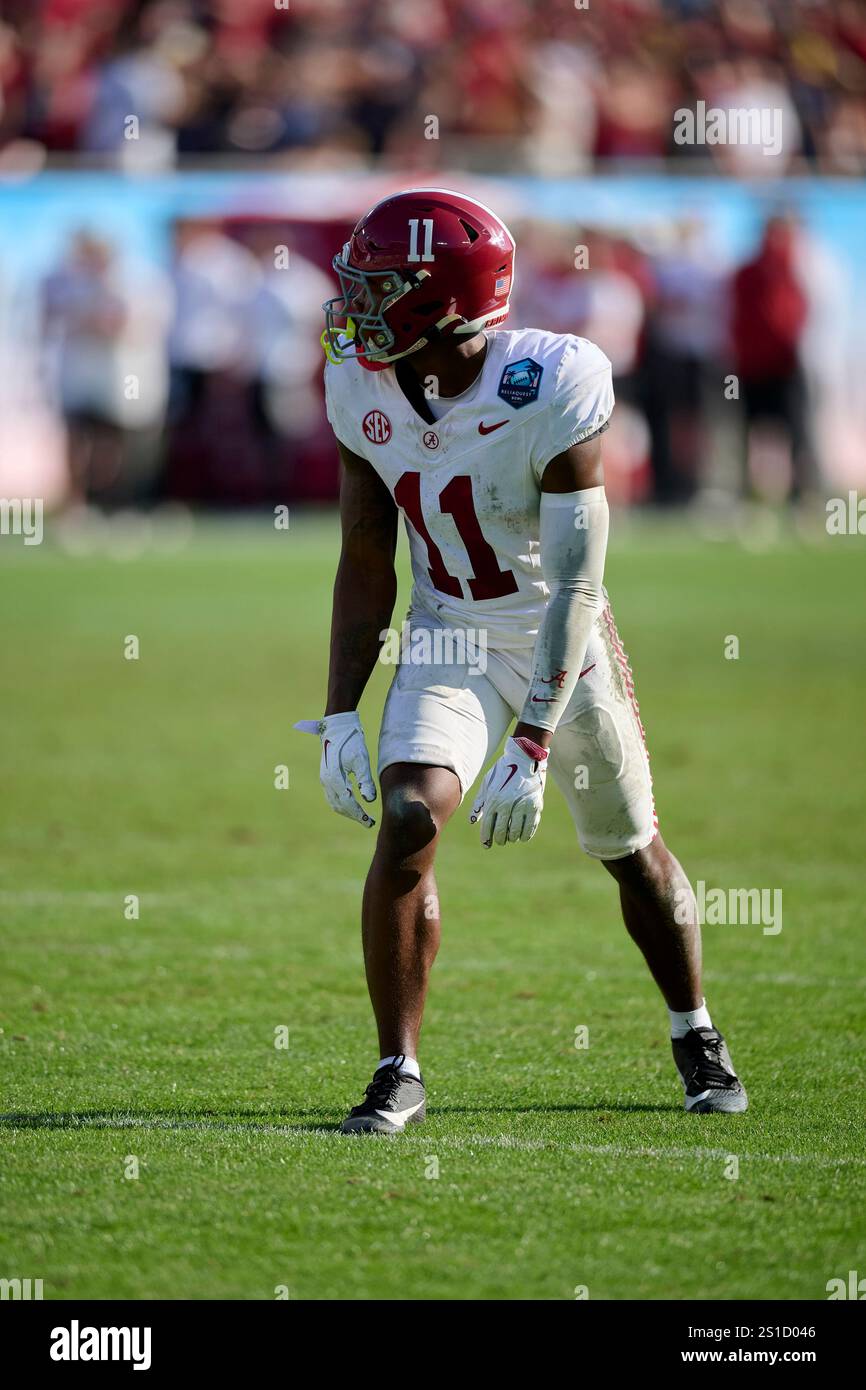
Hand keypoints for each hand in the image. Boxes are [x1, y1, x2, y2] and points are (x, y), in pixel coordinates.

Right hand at [294, 711, 376, 826]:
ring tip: (362, 816)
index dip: (359, 814)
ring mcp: (324, 778)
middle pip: (339, 806)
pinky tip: (353, 803)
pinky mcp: (326, 775)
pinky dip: (343, 803)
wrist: (337, 726)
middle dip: (354, 815)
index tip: (370, 822)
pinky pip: (333, 795)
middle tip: (369, 822)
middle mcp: (326, 781)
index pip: (347, 803)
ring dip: (347, 811)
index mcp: (334, 778)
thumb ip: (365, 781)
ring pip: (335, 802)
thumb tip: (369, 801)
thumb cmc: (351, 741)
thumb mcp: (361, 760)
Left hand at [470, 736, 547, 846]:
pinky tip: (523, 836)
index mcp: (494, 799)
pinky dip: (526, 835)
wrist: (524, 758)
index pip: (488, 825)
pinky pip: (531, 827)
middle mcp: (508, 804)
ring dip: (512, 838)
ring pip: (516, 832)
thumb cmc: (503, 771)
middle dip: (499, 839)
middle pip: (502, 831)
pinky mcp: (535, 805)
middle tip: (499, 841)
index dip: (486, 838)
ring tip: (510, 837)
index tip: (486, 844)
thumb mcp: (487, 784)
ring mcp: (523, 805)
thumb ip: (479, 803)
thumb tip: (473, 821)